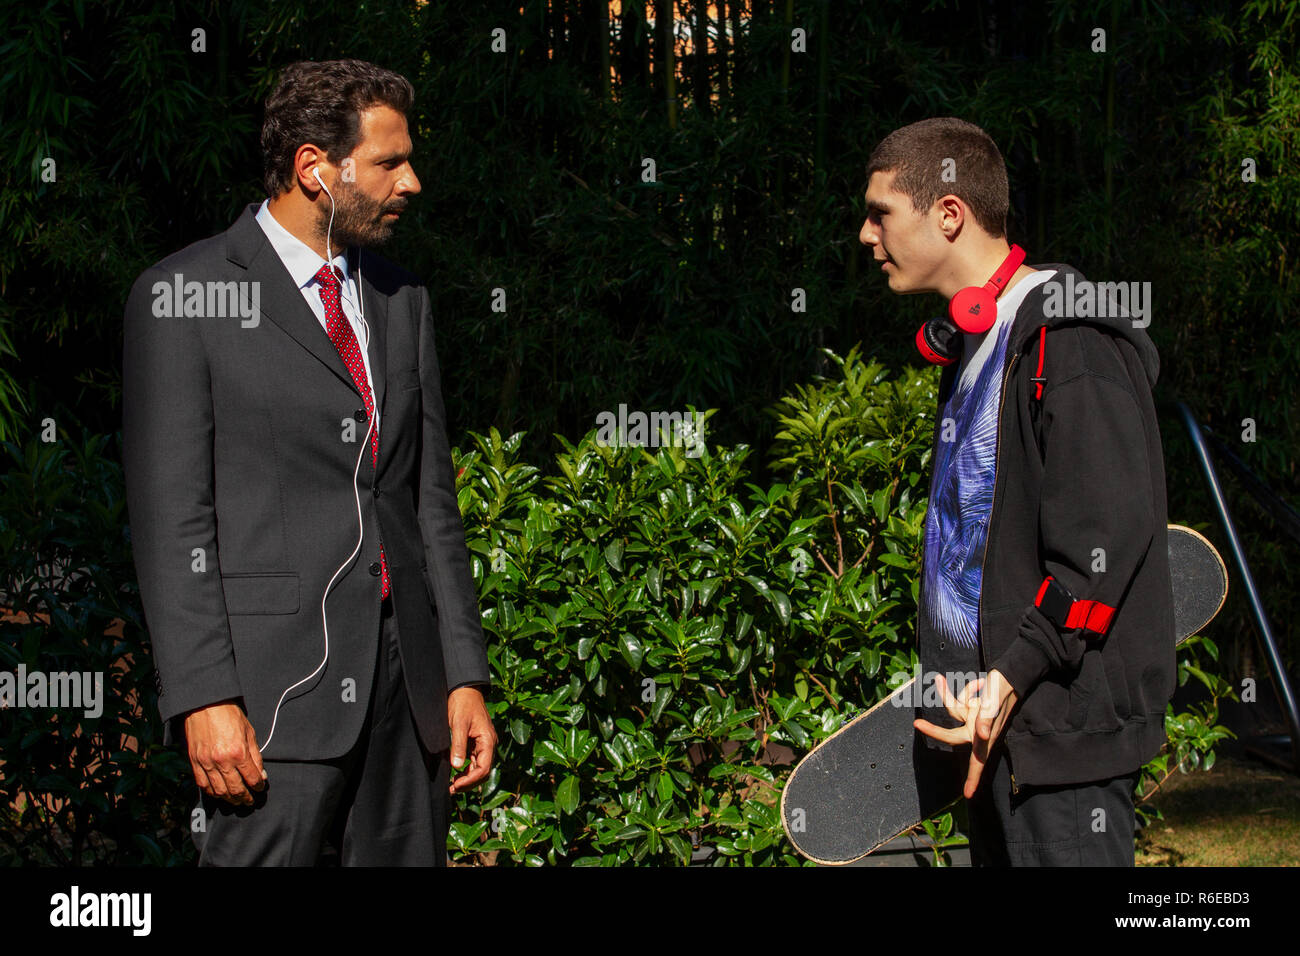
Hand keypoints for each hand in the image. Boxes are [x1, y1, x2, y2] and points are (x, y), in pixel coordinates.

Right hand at [183, 701, 266, 805]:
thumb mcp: (249, 732)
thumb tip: (261, 774)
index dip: (258, 786)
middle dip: (245, 798)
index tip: (260, 788)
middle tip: (249, 801)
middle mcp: (222, 762)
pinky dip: (212, 792)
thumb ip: (256, 755)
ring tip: (236, 801)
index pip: (252, 778)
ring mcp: (206, 763)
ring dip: (229, 799)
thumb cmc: (229, 715)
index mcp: (239, 753)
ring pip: (219, 791)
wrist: (205, 705)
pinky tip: (219, 794)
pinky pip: (203, 784)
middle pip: (236, 789)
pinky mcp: (194, 762)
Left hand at [447, 686, 495, 794]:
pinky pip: (474, 762)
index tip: (455, 786)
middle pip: (483, 771)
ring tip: (451, 786)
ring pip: (479, 768)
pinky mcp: (476, 743)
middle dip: (469, 783)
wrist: (464, 689)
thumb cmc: (462, 703)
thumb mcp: (459, 723)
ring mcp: (483, 744)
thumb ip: (458, 745)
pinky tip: (455, 775)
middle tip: (451, 790)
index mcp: (488, 740)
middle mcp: (488, 744)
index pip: (484, 768)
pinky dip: (466, 771)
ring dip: (467, 779)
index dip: (470, 780)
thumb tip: (457, 768)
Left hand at [913, 669, 1017, 798]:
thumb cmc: (1004, 690)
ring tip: (980, 683)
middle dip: (936, 730)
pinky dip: (968, 689)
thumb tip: (982, 736)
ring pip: (955, 710)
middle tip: (918, 724)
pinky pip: (961, 699)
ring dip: (963, 694)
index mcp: (986, 736)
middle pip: (952, 736)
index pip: (977, 761)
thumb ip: (986, 719)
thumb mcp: (994, 704)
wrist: (1012, 673)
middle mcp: (978, 729)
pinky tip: (980, 683)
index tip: (968, 794)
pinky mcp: (973, 708)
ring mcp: (975, 718)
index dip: (973, 779)